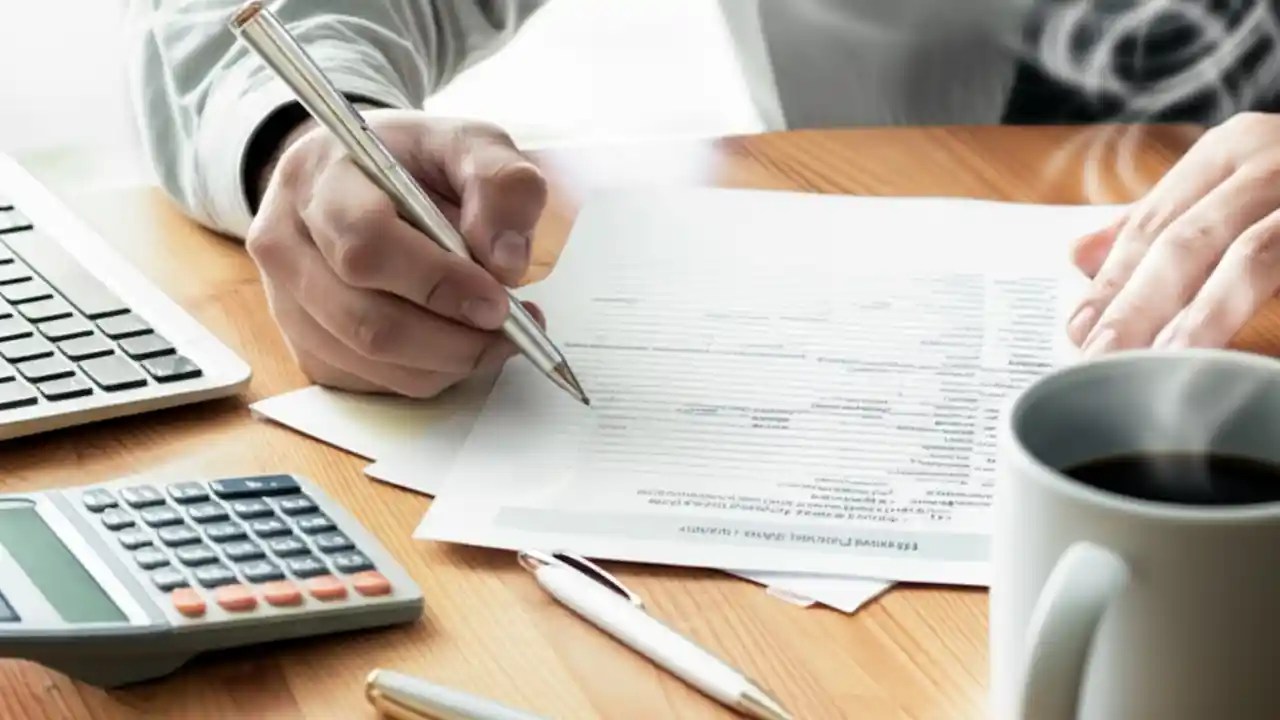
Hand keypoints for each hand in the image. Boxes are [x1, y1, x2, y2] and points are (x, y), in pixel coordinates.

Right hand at [246, 110, 546, 397]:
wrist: (360, 177)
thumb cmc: (413, 161)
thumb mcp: (469, 143)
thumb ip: (500, 185)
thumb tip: (506, 263)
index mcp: (318, 178)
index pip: (365, 245)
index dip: (437, 283)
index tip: (498, 301)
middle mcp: (285, 244)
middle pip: (364, 320)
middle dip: (452, 339)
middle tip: (511, 330)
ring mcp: (286, 301)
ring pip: (369, 361)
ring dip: (447, 361)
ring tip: (494, 334)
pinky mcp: (305, 345)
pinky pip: (370, 382)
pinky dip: (427, 373)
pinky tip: (454, 340)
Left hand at [1067, 111, 1279, 354]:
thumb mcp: (1234, 191)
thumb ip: (1165, 222)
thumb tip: (1079, 256)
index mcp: (1234, 149)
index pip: (1154, 221)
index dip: (1113, 280)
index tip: (1079, 329)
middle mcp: (1276, 160)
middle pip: (1190, 240)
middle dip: (1139, 305)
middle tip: (1101, 357)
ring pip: (1251, 258)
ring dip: (1202, 317)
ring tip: (1162, 363)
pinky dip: (1266, 323)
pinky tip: (1247, 367)